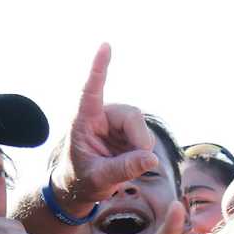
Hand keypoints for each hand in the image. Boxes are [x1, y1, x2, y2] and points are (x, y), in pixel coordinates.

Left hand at [48, 45, 157, 218]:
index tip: (105, 46)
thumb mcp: (99, 179)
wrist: (81, 187)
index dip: (99, 68)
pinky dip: (143, 153)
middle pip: (132, 116)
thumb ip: (123, 169)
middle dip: (140, 140)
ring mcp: (117, 123)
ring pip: (142, 128)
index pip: (91, 90)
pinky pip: (146, 138)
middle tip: (142, 162)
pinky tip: (129, 161)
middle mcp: (102, 116)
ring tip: (123, 166)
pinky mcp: (128, 131)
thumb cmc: (81, 180)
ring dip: (140, 149)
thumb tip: (152, 159)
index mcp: (84, 120)